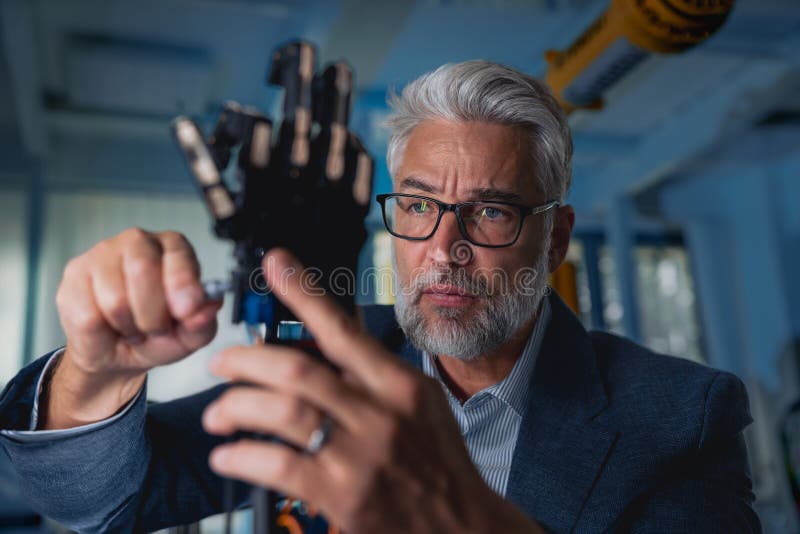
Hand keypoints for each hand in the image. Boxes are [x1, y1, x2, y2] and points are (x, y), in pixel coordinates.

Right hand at [46, 228, 221, 428]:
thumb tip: (208, 308)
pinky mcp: (74, 276)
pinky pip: (90, 315)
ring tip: (134, 329)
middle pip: (143, 269)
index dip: (182, 282)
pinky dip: (104, 333)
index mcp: (173, 247)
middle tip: (158, 329)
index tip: (186, 309)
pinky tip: (110, 327)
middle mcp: (137, 242)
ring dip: (130, 327)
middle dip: (154, 314)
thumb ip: (203, 322)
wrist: (116, 352)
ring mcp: (102, 255)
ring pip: (115, 298)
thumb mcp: (189, 336)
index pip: (177, 253)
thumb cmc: (157, 334)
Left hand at [202, 249, 541, 533]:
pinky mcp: (342, 497)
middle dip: (246, 360)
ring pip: (281, 412)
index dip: (303, 293)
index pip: (344, 329)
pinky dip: (242, 457)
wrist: (461, 525)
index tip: (275, 263)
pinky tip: (228, 456)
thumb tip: (324, 341)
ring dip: (236, 407)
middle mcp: (381, 413)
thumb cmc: (438, 463)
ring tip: (218, 414)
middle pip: (297, 369)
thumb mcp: (421, 405)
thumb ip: (375, 374)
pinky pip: (277, 465)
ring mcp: (361, 455)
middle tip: (222, 363)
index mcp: (400, 384)